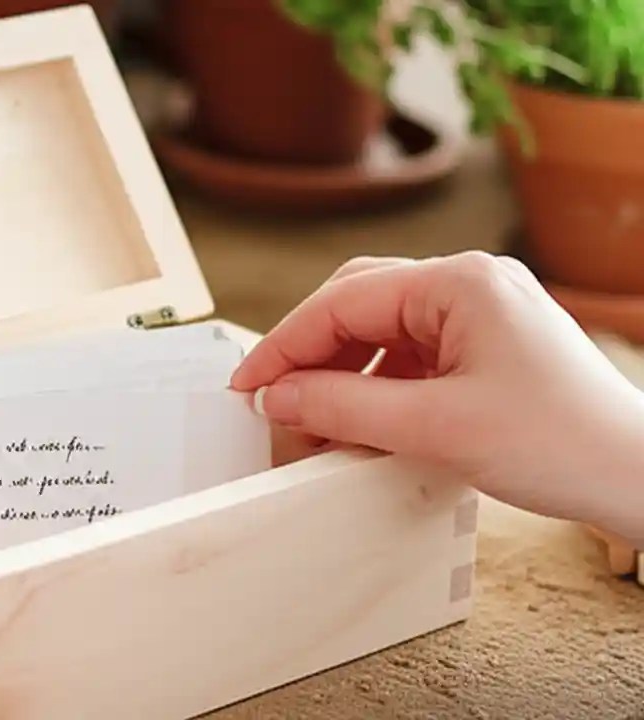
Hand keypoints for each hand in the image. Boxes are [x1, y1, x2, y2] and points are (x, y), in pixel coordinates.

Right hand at [229, 251, 643, 543]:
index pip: (342, 301)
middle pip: (357, 305)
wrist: (636, 478)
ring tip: (313, 422)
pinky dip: (375, 387)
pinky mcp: (487, 346)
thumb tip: (275, 396)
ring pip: (380, 331)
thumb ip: (341, 405)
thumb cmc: (560, 444)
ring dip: (340, 374)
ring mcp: (481, 312)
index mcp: (460, 282)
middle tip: (272, 402)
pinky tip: (358, 422)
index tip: (246, 387)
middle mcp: (470, 283)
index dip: (283, 345)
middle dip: (309, 354)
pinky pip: (410, 355)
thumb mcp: (433, 427)